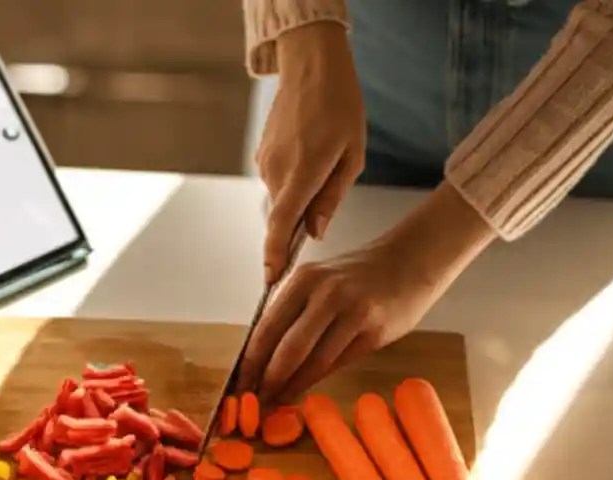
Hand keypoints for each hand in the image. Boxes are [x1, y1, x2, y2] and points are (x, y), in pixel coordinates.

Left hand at [237, 182, 497, 400]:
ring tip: (275, 402)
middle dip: (266, 379)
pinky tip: (304, 390)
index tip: (239, 383)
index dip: (250, 361)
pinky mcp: (374, 331)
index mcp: (303, 279)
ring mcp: (352, 312)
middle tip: (253, 401)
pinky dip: (316, 380)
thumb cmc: (359, 276)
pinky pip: (337, 362)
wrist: (411, 260)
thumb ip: (295, 311)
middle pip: (286, 348)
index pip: (267, 327)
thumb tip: (264, 354)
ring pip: (313, 360)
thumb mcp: (321, 282)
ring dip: (290, 385)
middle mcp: (325, 293)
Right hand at [256, 21, 365, 283]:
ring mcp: (265, 162)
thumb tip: (315, 233)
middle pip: (285, 215)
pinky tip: (311, 152)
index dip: (274, 256)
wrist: (312, 66)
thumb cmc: (341, 108)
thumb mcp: (351, 157)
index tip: (270, 281)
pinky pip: (278, 180)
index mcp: (303, 173)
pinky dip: (293, 179)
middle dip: (301, 222)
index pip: (281, 225)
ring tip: (326, 160)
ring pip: (283, 197)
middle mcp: (277, 171)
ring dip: (301, 194)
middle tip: (324, 203)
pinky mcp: (261, 154)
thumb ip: (331, 199)